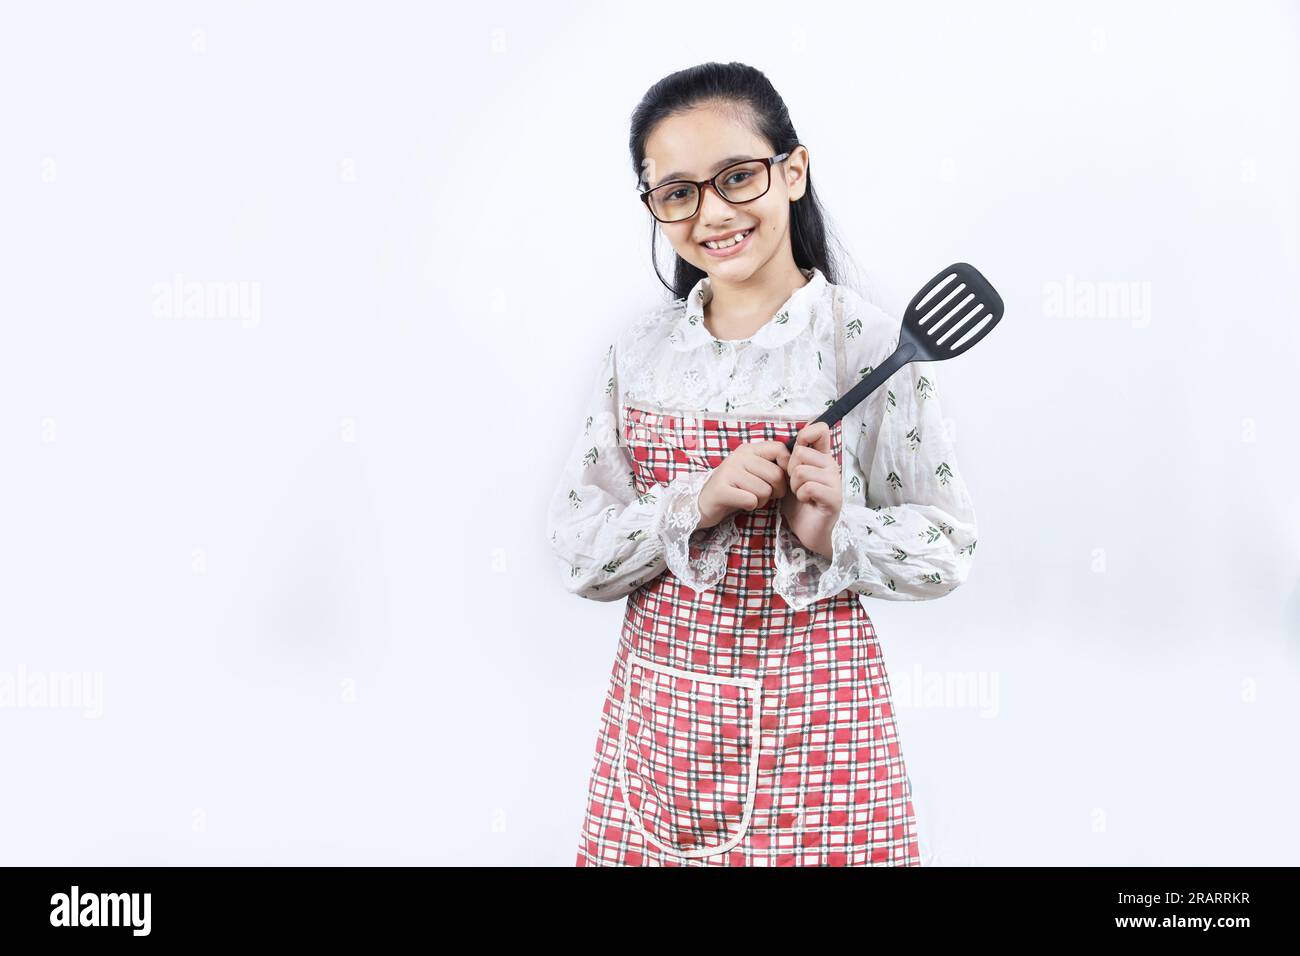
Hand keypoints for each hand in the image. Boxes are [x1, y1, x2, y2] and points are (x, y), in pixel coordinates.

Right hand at [696, 440, 791, 528]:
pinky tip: (741, 503)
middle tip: (767, 495)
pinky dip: (750, 506)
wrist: (704, 501)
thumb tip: (797, 465)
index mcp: (748, 449)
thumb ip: (770, 464)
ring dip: (762, 501)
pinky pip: (751, 500)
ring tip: (751, 498)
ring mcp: (728, 472)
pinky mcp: (721, 489)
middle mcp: (738, 457)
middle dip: (776, 490)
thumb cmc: (735, 487)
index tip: (782, 479)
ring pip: (764, 490)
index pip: (779, 449)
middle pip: (775, 474)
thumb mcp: (752, 470)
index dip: (787, 466)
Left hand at [779, 421, 842, 558]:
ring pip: (801, 471)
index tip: (798, 449)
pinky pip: (808, 487)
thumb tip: (793, 437)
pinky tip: (807, 502)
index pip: (820, 430)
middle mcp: (831, 466)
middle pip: (800, 452)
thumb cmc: (799, 503)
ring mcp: (835, 482)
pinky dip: (801, 496)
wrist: (807, 531)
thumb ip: (793, 458)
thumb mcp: (792, 476)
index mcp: (822, 458)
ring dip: (794, 486)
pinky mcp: (834, 498)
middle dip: (790, 470)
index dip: (805, 434)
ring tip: (801, 495)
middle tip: (797, 485)